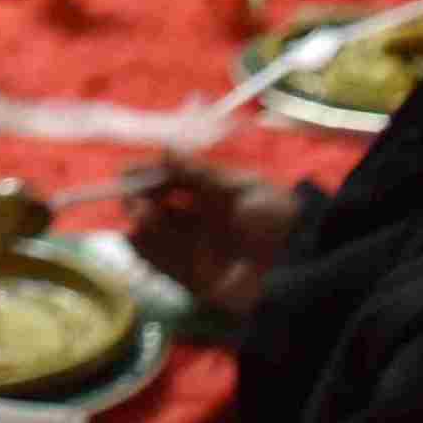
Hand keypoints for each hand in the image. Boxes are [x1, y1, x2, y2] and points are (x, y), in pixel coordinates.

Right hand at [127, 155, 300, 316]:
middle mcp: (196, 217)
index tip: (127, 173)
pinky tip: (141, 235)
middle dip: (138, 196)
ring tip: (141, 212)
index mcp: (211, 192)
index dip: (147, 173)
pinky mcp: (186, 274)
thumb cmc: (273, 220)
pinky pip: (154, 259)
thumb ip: (202, 173)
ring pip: (150, 229)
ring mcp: (190, 246)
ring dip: (140, 220)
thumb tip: (167, 149)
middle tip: (132, 195)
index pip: (170, 178)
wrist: (295, 269)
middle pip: (153, 202)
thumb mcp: (242, 188)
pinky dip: (143, 246)